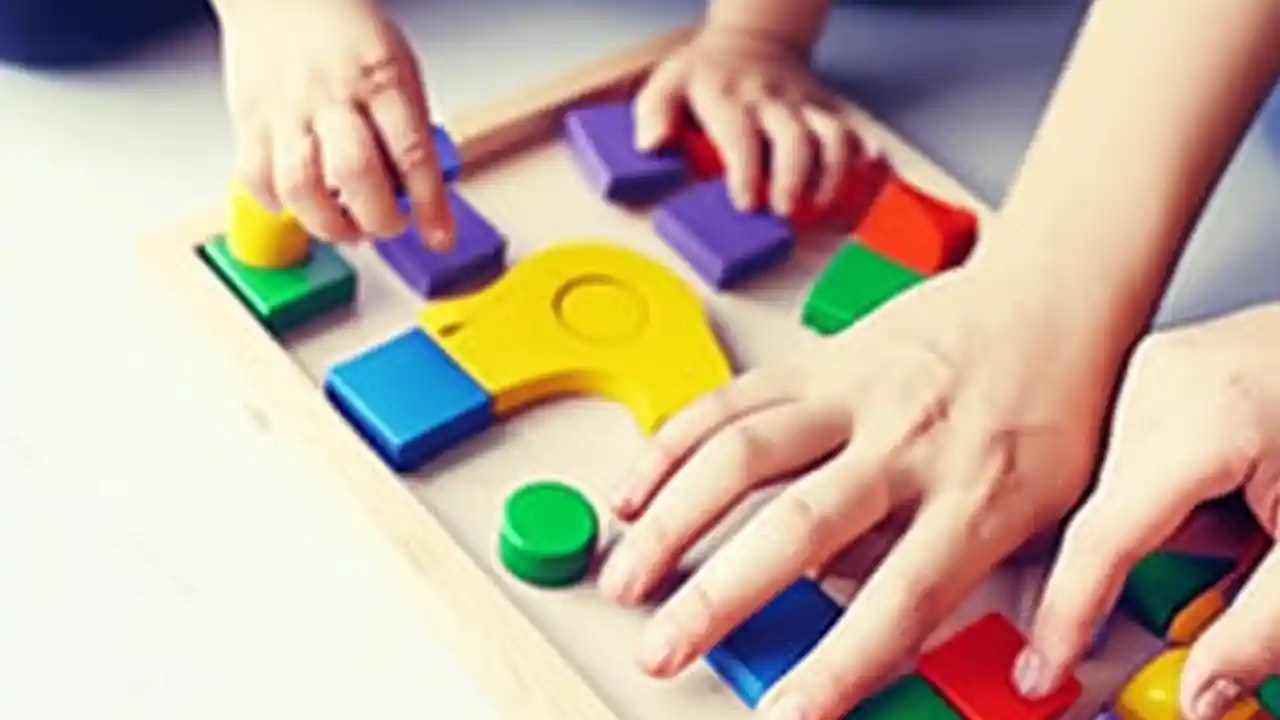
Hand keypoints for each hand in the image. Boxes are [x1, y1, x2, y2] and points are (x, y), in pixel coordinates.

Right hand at [218, 0, 451, 246]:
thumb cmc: (349, 32)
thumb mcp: (400, 69)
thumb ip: (407, 128)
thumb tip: (419, 192)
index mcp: (381, 78)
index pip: (411, 153)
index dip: (429, 205)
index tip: (438, 237)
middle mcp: (332, 94)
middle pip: (355, 173)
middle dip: (378, 218)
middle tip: (388, 226)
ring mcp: (287, 108)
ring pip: (301, 184)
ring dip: (328, 223)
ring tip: (346, 228)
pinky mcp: (249, 117)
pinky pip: (257, 176)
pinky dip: (279, 204)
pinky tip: (300, 204)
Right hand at [599, 258, 1129, 719]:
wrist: (1050, 297)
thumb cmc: (1052, 409)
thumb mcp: (1049, 510)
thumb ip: (971, 576)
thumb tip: (904, 636)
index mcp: (976, 496)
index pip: (900, 598)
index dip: (839, 665)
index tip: (786, 716)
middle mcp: (906, 444)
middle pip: (798, 526)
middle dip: (719, 597)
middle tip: (662, 650)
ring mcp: (855, 394)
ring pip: (744, 454)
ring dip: (673, 519)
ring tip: (627, 576)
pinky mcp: (820, 359)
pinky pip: (732, 399)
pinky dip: (673, 444)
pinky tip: (633, 490)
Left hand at [633, 25, 866, 216]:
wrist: (752, 36)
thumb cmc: (706, 72)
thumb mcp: (667, 82)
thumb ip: (653, 112)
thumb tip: (650, 145)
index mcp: (728, 99)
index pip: (740, 137)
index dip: (745, 172)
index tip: (746, 202)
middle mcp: (769, 101)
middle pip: (794, 138)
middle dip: (793, 176)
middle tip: (785, 209)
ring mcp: (801, 103)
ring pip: (830, 133)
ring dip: (832, 170)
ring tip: (821, 202)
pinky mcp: (824, 105)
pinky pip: (851, 123)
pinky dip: (863, 146)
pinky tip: (867, 165)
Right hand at [1020, 304, 1279, 719]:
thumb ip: (1263, 630)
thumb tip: (1201, 691)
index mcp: (1205, 416)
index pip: (1107, 536)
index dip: (1071, 613)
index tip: (1044, 665)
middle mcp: (1160, 379)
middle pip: (1105, 509)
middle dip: (1154, 557)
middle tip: (1237, 557)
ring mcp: (1154, 368)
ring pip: (1114, 484)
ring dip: (1165, 523)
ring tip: (1248, 509)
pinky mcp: (1158, 369)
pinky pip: (1131, 453)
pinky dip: (1170, 492)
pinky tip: (1229, 485)